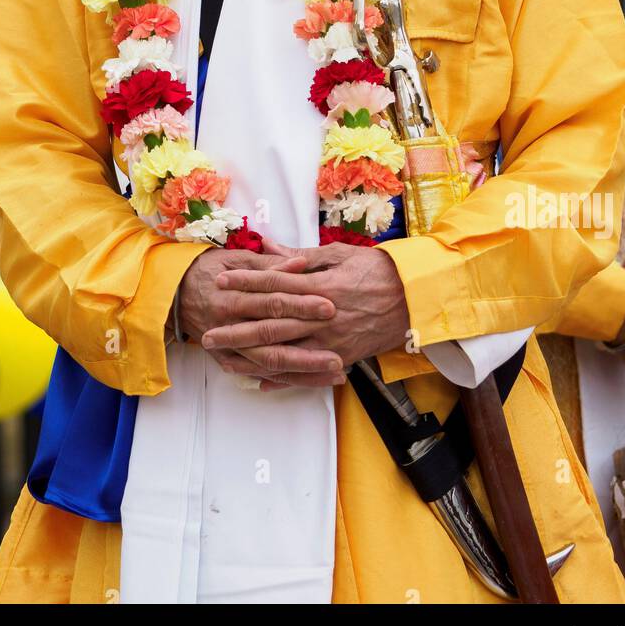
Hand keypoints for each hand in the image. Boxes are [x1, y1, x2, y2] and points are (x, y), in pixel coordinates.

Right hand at [178, 245, 344, 388]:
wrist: (173, 293)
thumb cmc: (208, 270)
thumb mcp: (236, 259)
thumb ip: (270, 265)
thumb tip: (301, 263)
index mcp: (233, 296)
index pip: (273, 302)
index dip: (302, 304)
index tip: (330, 306)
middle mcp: (230, 325)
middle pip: (274, 338)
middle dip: (309, 343)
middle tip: (339, 345)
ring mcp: (228, 348)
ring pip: (269, 364)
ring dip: (304, 370)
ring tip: (336, 371)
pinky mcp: (228, 361)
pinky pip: (260, 375)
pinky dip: (287, 380)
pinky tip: (313, 381)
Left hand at [203, 242, 409, 386]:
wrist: (415, 299)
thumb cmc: (377, 271)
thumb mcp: (339, 254)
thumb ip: (300, 256)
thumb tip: (268, 246)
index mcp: (320, 285)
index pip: (274, 283)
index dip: (245, 282)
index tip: (221, 281)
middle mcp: (321, 317)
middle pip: (270, 324)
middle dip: (236, 329)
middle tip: (209, 333)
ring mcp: (330, 342)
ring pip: (283, 353)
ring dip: (251, 358)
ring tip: (225, 359)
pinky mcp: (341, 358)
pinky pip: (306, 373)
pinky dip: (281, 378)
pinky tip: (259, 380)